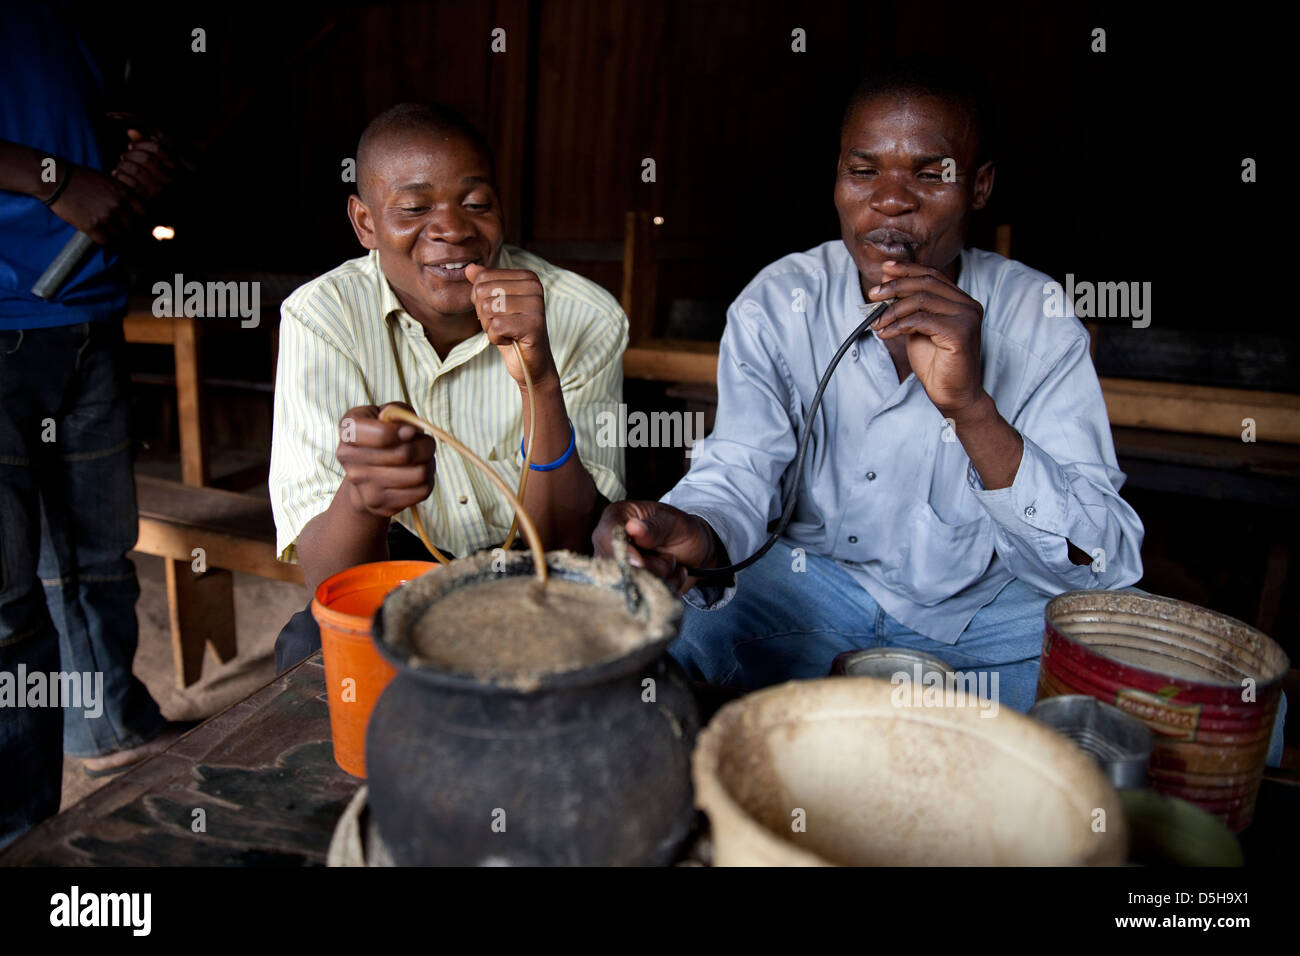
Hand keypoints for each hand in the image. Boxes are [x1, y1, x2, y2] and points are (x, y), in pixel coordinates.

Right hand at [48, 163, 143, 245]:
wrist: (56, 180)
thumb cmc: (80, 179)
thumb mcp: (107, 180)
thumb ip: (120, 194)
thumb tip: (131, 209)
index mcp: (123, 192)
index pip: (142, 213)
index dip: (138, 219)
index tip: (133, 222)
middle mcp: (118, 205)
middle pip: (131, 226)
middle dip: (126, 230)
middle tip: (120, 231)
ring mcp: (105, 216)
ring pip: (119, 236)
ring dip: (115, 238)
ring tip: (110, 235)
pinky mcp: (91, 226)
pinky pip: (105, 241)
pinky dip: (104, 241)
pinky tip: (100, 237)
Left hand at [110, 128, 180, 202]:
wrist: (150, 215)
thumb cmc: (152, 184)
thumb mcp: (155, 164)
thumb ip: (145, 146)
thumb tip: (130, 131)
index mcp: (178, 170)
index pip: (158, 149)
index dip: (141, 144)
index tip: (130, 146)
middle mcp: (172, 181)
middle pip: (146, 159)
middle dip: (130, 155)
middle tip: (123, 157)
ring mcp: (160, 193)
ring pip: (136, 170)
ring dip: (123, 165)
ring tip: (119, 168)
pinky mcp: (147, 203)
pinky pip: (129, 183)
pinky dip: (119, 177)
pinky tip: (116, 177)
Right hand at [335, 403, 435, 517]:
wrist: (364, 476)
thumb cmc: (381, 437)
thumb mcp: (386, 415)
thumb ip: (397, 413)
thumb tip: (408, 431)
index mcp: (348, 431)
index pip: (381, 434)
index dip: (405, 432)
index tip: (411, 431)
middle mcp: (349, 459)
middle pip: (405, 454)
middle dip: (425, 445)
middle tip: (425, 443)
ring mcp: (363, 485)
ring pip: (418, 474)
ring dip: (429, 463)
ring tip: (423, 459)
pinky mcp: (379, 505)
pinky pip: (421, 491)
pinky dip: (428, 480)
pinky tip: (418, 474)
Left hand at [464, 263, 558, 388]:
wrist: (531, 364)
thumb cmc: (512, 332)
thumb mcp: (495, 305)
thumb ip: (484, 284)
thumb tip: (469, 268)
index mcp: (528, 277)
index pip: (482, 278)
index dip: (481, 300)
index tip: (499, 312)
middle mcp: (535, 287)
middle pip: (483, 292)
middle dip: (484, 314)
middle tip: (503, 324)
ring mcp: (536, 305)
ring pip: (488, 309)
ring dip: (490, 327)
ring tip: (507, 332)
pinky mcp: (533, 325)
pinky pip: (495, 327)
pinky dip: (496, 338)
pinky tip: (511, 340)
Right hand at [593, 500, 716, 592]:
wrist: (694, 551)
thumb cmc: (680, 529)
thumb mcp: (673, 522)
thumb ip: (654, 527)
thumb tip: (633, 528)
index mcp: (616, 518)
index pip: (607, 537)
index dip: (623, 553)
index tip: (641, 562)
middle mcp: (607, 543)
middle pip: (615, 566)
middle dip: (649, 568)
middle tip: (670, 559)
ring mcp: (613, 566)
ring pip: (629, 584)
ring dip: (658, 579)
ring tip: (671, 565)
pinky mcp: (624, 586)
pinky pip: (639, 596)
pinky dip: (661, 590)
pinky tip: (672, 578)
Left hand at [867, 260, 986, 419]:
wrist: (953, 395)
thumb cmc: (937, 365)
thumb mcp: (917, 329)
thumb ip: (908, 308)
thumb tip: (888, 284)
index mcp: (961, 301)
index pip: (933, 275)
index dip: (908, 269)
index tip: (886, 269)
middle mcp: (968, 305)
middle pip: (926, 282)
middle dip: (895, 286)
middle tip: (873, 295)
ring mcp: (967, 317)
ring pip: (922, 299)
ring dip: (892, 309)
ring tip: (877, 322)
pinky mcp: (960, 332)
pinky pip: (921, 320)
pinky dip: (898, 324)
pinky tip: (886, 333)